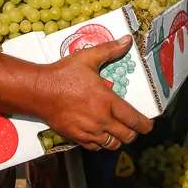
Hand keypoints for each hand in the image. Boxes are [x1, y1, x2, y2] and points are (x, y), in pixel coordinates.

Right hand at [32, 35, 152, 150]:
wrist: (39, 91)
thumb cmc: (64, 74)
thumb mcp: (87, 58)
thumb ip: (109, 50)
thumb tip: (127, 40)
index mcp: (106, 101)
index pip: (133, 119)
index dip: (144, 125)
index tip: (148, 125)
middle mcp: (100, 120)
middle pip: (126, 136)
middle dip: (134, 133)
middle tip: (134, 127)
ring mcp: (88, 131)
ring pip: (112, 145)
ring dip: (118, 140)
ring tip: (119, 132)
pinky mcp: (76, 137)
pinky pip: (95, 147)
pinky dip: (102, 144)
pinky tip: (101, 135)